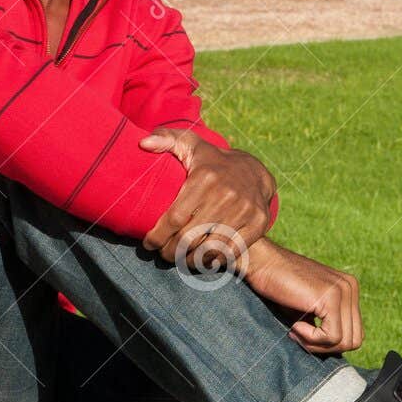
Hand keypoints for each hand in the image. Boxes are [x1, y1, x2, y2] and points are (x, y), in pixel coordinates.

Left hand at [139, 128, 275, 267]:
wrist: (255, 171)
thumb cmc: (213, 162)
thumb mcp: (191, 145)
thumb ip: (166, 140)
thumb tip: (143, 144)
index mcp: (205, 178)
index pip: (174, 218)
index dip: (157, 236)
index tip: (148, 243)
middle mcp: (226, 195)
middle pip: (188, 238)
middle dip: (170, 252)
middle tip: (163, 253)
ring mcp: (244, 210)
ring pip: (208, 250)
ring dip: (189, 260)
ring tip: (180, 258)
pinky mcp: (258, 223)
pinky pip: (230, 252)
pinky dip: (213, 261)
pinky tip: (202, 259)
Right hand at [236, 238, 362, 354]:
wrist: (260, 262)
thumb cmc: (277, 287)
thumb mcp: (308, 309)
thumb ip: (326, 324)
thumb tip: (335, 351)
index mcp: (349, 288)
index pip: (354, 333)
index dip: (329, 343)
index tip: (304, 333)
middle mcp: (351, 287)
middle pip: (354, 340)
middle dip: (325, 347)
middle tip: (299, 335)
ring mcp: (343, 290)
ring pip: (345, 341)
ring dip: (317, 344)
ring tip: (296, 329)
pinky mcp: (331, 297)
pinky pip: (331, 336)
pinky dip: (311, 339)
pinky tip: (295, 324)